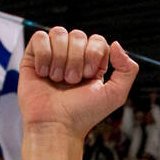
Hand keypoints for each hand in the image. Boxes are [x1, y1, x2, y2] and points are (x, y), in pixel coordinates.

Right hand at [17, 28, 138, 140]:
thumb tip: (116, 44)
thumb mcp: (115, 95)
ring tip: (57, 79)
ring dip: (59, 58)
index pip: (97, 40)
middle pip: (78, 35)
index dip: (93, 55)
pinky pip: (40, 37)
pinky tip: (44, 74)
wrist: (56, 125)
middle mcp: (72, 57)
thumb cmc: (83, 114)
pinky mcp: (32, 58)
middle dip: (75, 59)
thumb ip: (127, 69)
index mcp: (92, 63)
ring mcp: (52, 56)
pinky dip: (43, 55)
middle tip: (71, 82)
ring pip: (58, 33)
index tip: (88, 76)